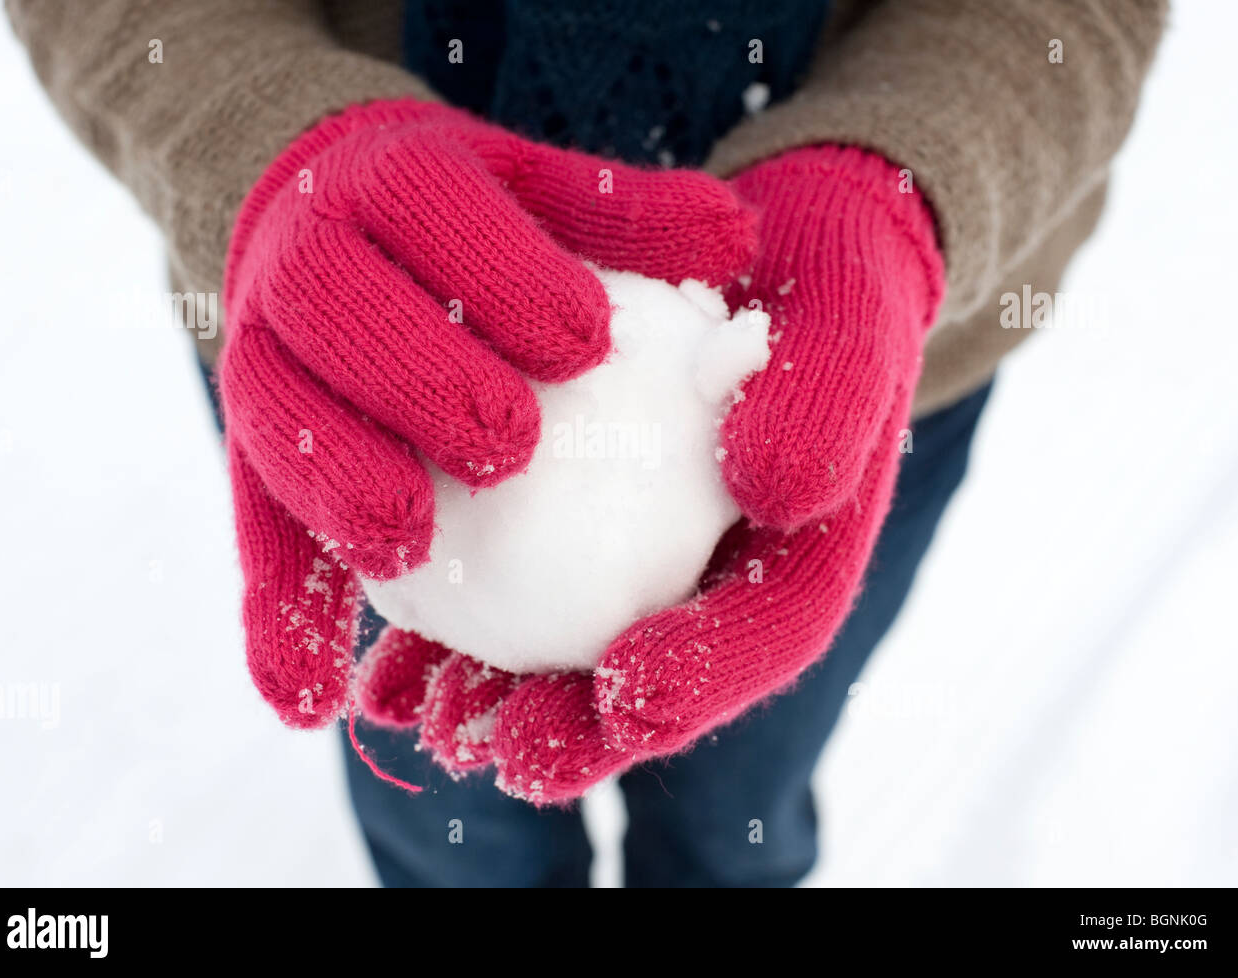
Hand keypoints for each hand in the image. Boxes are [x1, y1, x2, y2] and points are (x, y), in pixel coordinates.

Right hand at [221, 98, 757, 726]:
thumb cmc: (459, 214)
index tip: (586, 342)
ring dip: (337, 485)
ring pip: (279, 422)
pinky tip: (308, 698)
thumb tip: (741, 239)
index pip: (434, 212)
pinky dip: (275, 616)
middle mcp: (300, 259)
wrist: (316, 209)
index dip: (504, 276)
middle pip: (340, 312)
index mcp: (385, 180)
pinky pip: (252, 531)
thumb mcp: (538, 186)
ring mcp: (257, 355)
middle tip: (508, 443)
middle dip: (420, 376)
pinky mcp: (244, 448)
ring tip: (410, 546)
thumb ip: (628, 216)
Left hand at [356, 145, 945, 802]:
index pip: (763, 637)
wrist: (785, 250)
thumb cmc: (827, 288)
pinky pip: (515, 576)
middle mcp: (720, 573)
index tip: (629, 692)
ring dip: (498, 694)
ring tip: (428, 716)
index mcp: (803, 554)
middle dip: (578, 729)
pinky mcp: (575, 514)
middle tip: (503, 745)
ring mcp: (645, 551)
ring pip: (571, 646)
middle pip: (654, 677)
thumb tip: (775, 495)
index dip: (700, 680)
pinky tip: (389, 653)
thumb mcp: (848, 323)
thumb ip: (828, 404)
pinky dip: (455, 617)